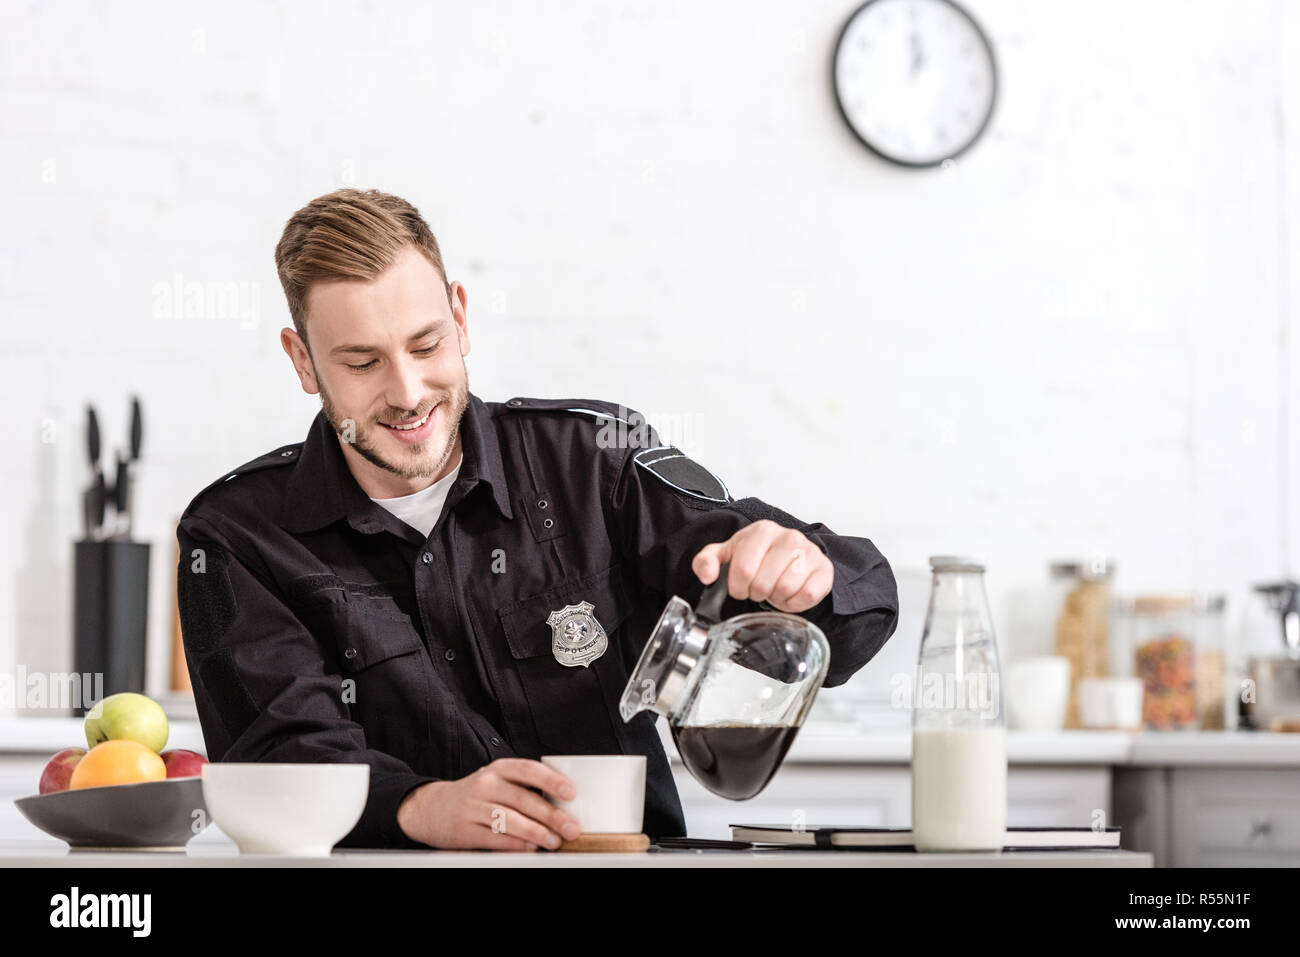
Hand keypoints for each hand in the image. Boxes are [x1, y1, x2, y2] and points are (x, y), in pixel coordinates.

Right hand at [397, 758, 583, 850]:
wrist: (431, 808)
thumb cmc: (476, 796)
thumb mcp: (496, 781)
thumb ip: (523, 789)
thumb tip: (562, 807)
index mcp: (498, 769)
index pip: (529, 770)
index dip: (552, 780)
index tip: (571, 793)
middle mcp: (485, 784)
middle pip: (523, 799)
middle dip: (552, 815)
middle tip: (571, 828)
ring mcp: (473, 807)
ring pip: (510, 819)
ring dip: (535, 832)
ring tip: (554, 841)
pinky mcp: (464, 830)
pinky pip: (493, 838)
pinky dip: (514, 845)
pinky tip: (529, 849)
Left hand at [691, 519, 833, 613]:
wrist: (793, 556)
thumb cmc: (758, 556)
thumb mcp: (727, 555)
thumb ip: (706, 561)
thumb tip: (707, 575)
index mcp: (761, 531)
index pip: (743, 569)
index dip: (738, 587)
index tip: (741, 587)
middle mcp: (788, 537)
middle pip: (763, 582)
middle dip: (757, 593)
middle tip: (760, 588)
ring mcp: (809, 552)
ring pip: (786, 588)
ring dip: (776, 597)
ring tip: (775, 589)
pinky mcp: (824, 569)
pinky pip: (807, 595)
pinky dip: (795, 603)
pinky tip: (790, 594)